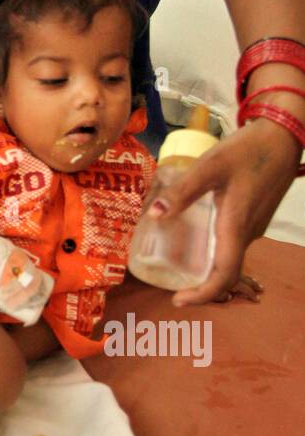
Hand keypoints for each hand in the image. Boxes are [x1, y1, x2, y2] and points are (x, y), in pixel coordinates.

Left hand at [144, 117, 298, 306]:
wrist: (282, 136)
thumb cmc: (247, 150)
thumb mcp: (210, 167)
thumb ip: (183, 191)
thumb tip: (154, 215)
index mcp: (237, 227)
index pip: (224, 275)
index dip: (203, 294)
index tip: (178, 299)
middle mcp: (248, 233)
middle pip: (225, 271)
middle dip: (200, 285)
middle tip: (171, 282)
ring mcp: (255, 226)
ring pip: (230, 257)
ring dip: (206, 267)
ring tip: (177, 261)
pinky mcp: (255, 217)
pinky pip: (233, 242)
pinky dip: (215, 250)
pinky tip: (196, 234)